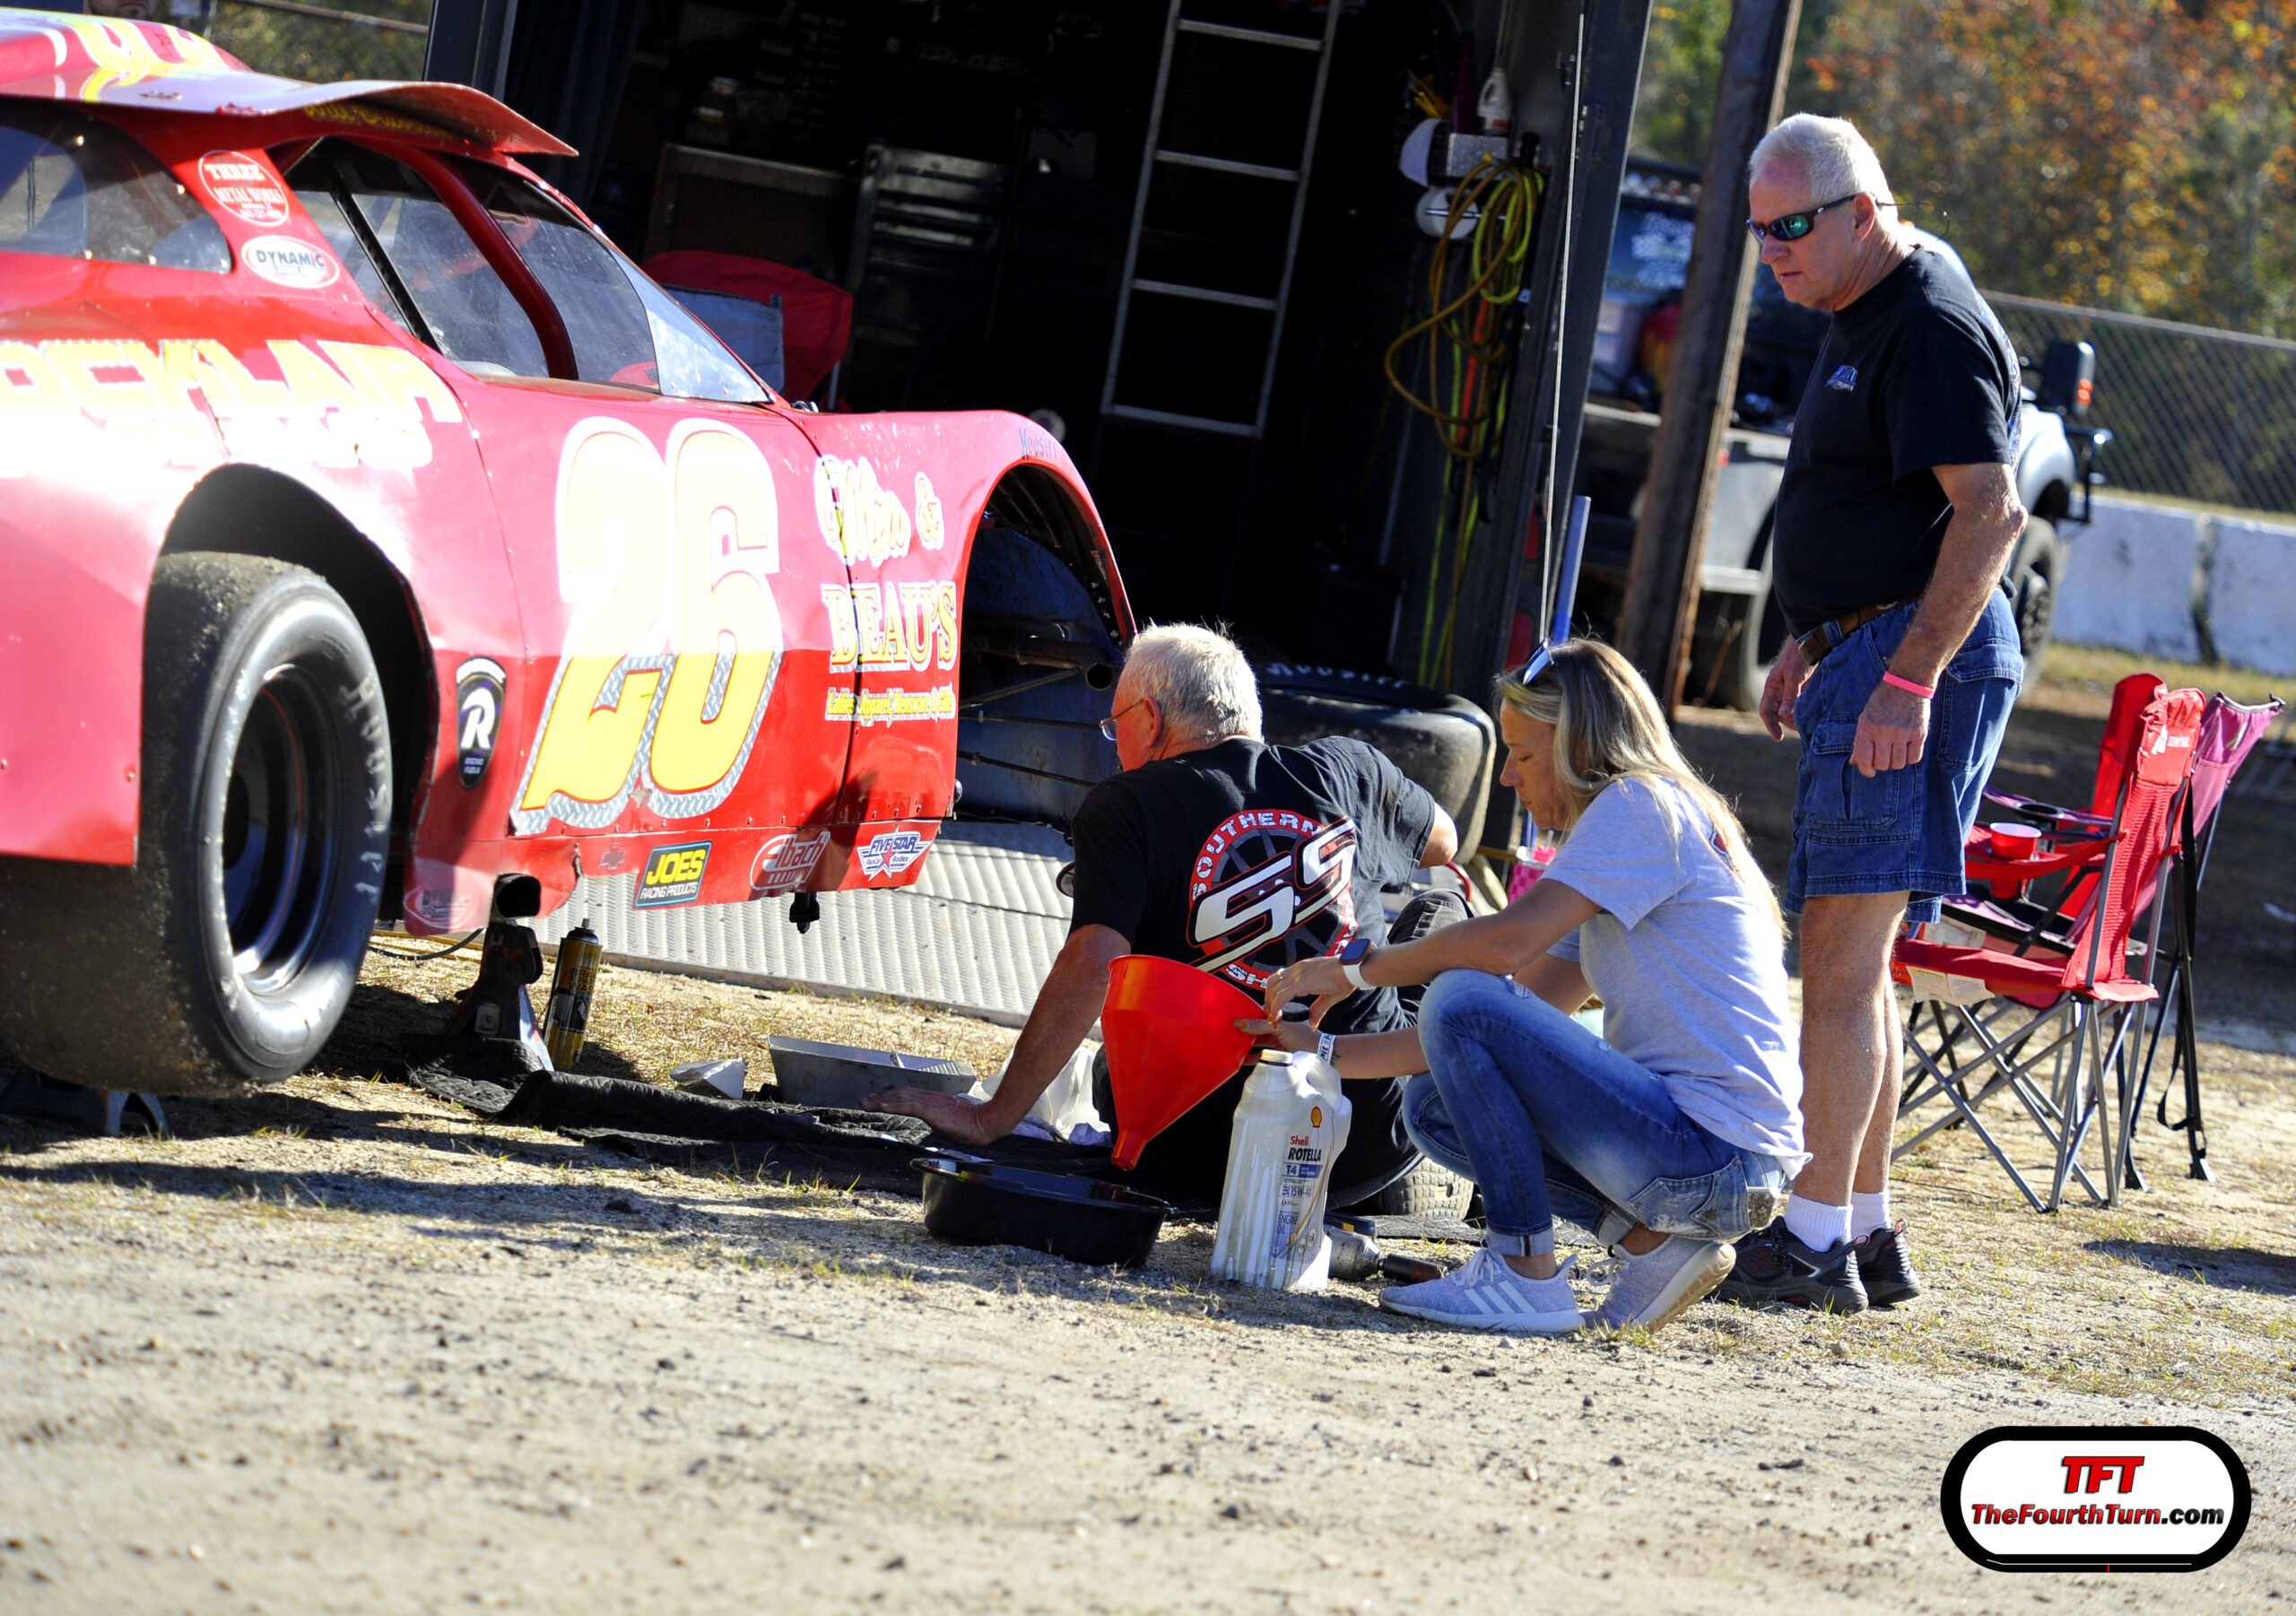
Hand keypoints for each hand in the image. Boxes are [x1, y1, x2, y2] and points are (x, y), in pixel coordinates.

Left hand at [861, 1086, 1011, 1144]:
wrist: (986, 1121)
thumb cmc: (975, 1122)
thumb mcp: (956, 1119)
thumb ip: (946, 1117)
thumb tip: (946, 1119)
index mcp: (935, 1100)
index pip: (909, 1096)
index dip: (891, 1097)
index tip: (878, 1100)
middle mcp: (930, 1098)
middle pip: (900, 1094)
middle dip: (880, 1097)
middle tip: (864, 1100)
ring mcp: (930, 1102)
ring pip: (900, 1098)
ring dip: (881, 1100)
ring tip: (865, 1103)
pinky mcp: (931, 1109)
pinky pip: (908, 1105)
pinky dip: (893, 1104)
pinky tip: (881, 1106)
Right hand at [1235, 1016, 1317, 1054]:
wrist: (1319, 1056)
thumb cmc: (1303, 1037)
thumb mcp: (1280, 1028)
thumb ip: (1259, 1026)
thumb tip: (1239, 1022)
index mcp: (1280, 1015)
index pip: (1259, 1013)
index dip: (1246, 1016)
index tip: (1233, 1019)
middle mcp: (1278, 1026)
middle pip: (1256, 1028)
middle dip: (1244, 1031)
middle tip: (1228, 1033)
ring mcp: (1278, 1040)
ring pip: (1257, 1041)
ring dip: (1246, 1045)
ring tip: (1231, 1047)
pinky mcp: (1278, 1054)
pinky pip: (1261, 1055)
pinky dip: (1252, 1057)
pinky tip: (1241, 1060)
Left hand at [1260, 955, 1353, 1028]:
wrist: (1352, 970)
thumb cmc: (1345, 978)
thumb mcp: (1328, 996)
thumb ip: (1317, 1009)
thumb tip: (1313, 1024)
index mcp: (1302, 968)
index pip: (1281, 977)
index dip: (1274, 992)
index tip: (1275, 1006)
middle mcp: (1297, 969)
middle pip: (1272, 982)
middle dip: (1268, 999)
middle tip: (1270, 1014)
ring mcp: (1297, 975)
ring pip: (1274, 989)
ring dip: (1271, 1005)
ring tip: (1273, 1019)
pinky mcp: (1300, 983)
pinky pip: (1281, 996)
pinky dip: (1276, 1008)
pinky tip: (1277, 1018)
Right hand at [1760, 634, 1808, 740]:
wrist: (1814, 639)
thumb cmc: (1799, 655)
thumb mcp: (1794, 676)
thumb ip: (1790, 696)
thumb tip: (1784, 716)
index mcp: (1772, 687)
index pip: (1766, 711)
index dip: (1771, 725)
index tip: (1779, 737)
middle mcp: (1780, 690)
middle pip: (1780, 714)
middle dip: (1789, 723)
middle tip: (1803, 728)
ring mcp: (1793, 690)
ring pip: (1793, 710)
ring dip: (1800, 717)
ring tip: (1811, 722)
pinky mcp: (1805, 688)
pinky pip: (1804, 704)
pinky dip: (1808, 710)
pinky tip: (1816, 714)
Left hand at [1853, 678, 1930, 775]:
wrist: (1907, 685)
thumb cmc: (1882, 702)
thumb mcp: (1865, 718)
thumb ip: (1860, 741)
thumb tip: (1854, 763)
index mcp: (1867, 728)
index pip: (1863, 759)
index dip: (1866, 770)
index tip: (1870, 771)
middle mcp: (1884, 732)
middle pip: (1882, 765)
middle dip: (1882, 764)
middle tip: (1884, 755)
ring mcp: (1902, 733)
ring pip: (1898, 764)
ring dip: (1896, 761)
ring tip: (1896, 750)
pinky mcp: (1919, 733)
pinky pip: (1914, 758)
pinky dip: (1910, 758)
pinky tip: (1907, 749)